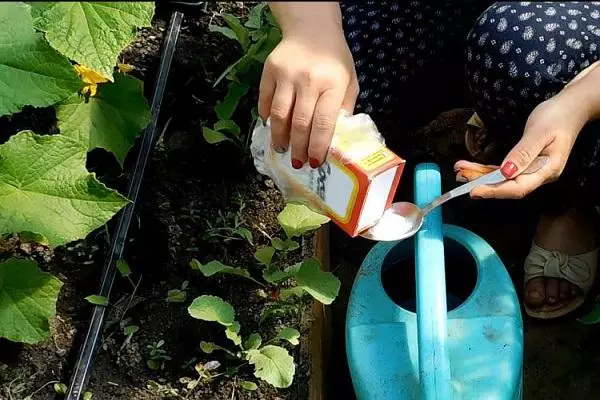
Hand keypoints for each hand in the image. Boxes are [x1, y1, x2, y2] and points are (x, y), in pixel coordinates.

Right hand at [258, 26, 357, 168]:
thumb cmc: (334, 60)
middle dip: (298, 147)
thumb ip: (344, 108)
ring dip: (279, 137)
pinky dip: (266, 117)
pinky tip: (271, 127)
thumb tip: (333, 139)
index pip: (323, 122)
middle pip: (300, 122)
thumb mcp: (349, 82)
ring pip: (279, 114)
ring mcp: (287, 74)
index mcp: (333, 84)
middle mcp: (309, 80)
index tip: (314, 162)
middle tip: (297, 162)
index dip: (317, 146)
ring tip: (281, 149)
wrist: (312, 29)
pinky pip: (265, 100)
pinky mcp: (270, 70)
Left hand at [470, 93, 588, 198]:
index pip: (519, 188)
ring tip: (459, 170)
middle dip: (482, 183)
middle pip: (508, 186)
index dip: (495, 191)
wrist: (569, 109)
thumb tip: (506, 172)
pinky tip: (470, 167)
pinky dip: (486, 170)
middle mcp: (539, 175)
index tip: (475, 190)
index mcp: (547, 170)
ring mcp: (532, 171)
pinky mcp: (525, 165)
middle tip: (459, 176)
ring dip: (480, 175)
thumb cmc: (556, 117)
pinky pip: (503, 171)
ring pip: (503, 179)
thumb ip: (523, 153)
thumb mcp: (539, 132)